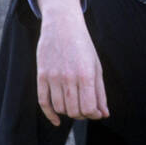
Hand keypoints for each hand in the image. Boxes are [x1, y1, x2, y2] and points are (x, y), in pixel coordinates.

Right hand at [36, 6, 109, 125]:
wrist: (62, 24)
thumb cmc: (83, 45)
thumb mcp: (96, 66)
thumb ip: (100, 92)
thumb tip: (104, 114)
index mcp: (86, 74)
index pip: (89, 108)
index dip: (94, 114)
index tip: (96, 112)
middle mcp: (69, 77)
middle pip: (74, 111)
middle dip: (82, 114)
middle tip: (85, 107)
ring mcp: (53, 77)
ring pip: (60, 108)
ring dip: (68, 112)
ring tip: (74, 104)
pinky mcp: (41, 75)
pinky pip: (43, 102)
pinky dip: (50, 114)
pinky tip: (57, 120)